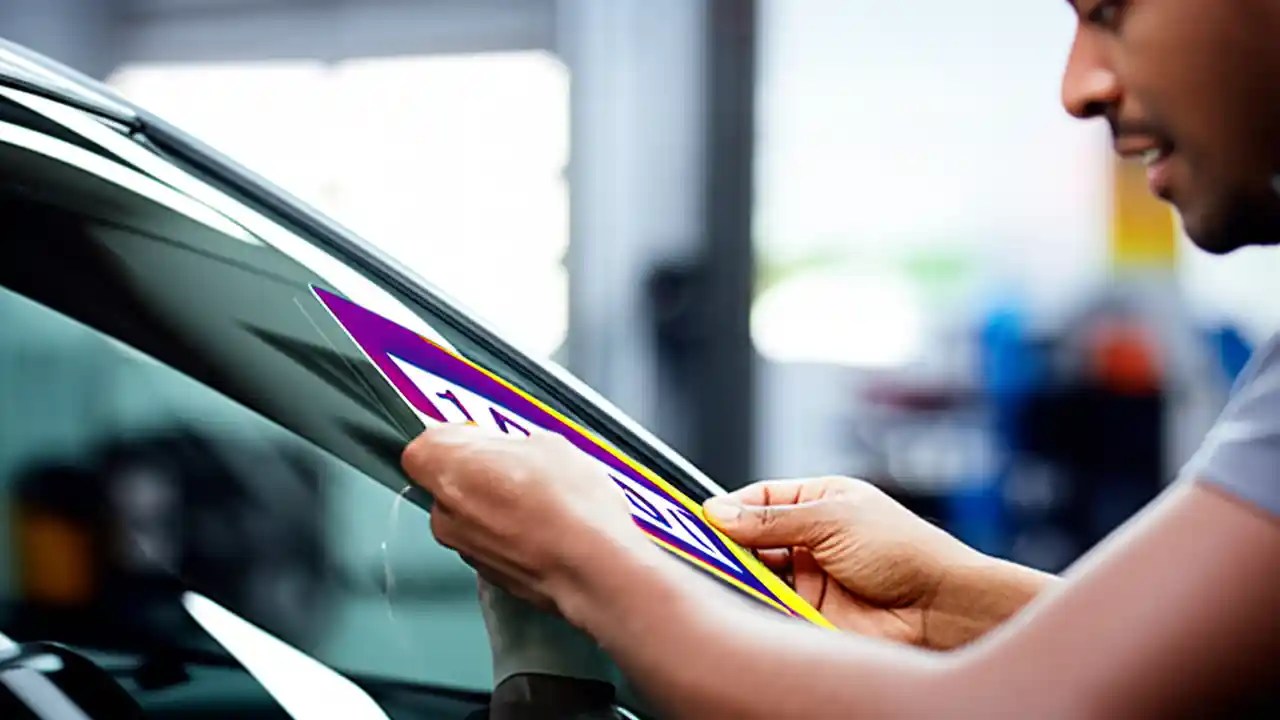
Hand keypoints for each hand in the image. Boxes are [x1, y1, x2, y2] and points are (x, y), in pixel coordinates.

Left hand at [402, 424, 651, 619]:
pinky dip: (510, 534)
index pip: (422, 446)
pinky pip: (490, 543)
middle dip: (478, 472)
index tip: (480, 435)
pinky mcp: (489, 576)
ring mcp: (466, 549)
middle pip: (446, 482)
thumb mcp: (547, 443)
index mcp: (450, 470)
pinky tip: (545, 526)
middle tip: (518, 465)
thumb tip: (511, 449)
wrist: (595, 569)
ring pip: (468, 515)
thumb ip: (511, 444)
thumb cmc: (572, 507)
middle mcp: (447, 514)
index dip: (454, 439)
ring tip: (541, 499)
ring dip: (496, 505)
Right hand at [703, 476, 996, 647]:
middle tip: (704, 548)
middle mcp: (810, 539)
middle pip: (751, 539)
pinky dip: (755, 604)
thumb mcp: (832, 520)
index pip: (759, 500)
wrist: (938, 609)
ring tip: (725, 573)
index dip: (731, 509)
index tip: (705, 518)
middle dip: (729, 544)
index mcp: (819, 503)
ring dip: (740, 574)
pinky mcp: (809, 615)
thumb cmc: (905, 551)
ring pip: (756, 574)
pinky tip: (746, 599)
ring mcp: (809, 578)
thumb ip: (771, 520)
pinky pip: (769, 608)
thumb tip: (719, 512)